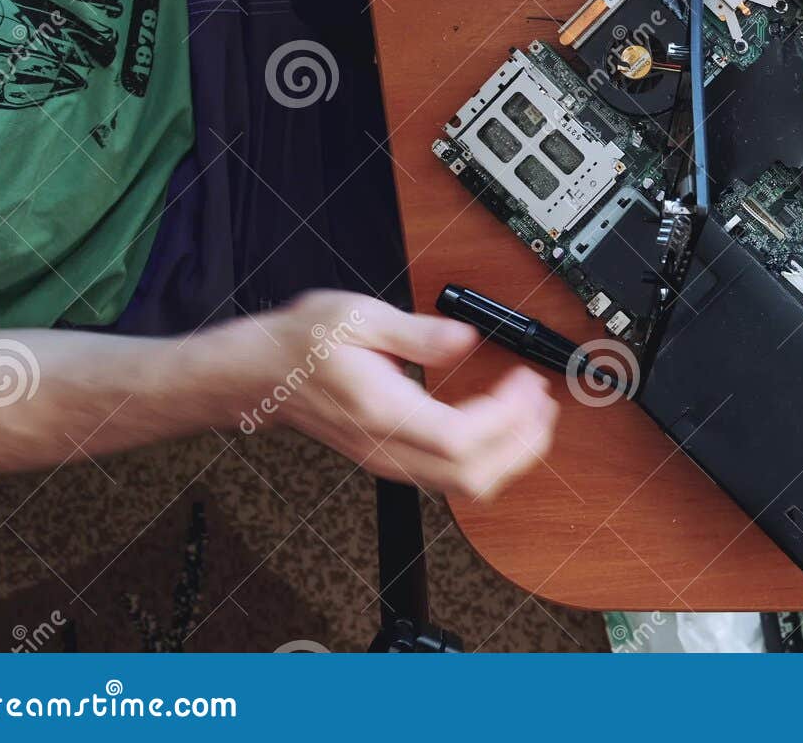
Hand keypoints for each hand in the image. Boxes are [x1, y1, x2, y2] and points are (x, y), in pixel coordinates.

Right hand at [234, 291, 558, 501]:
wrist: (260, 375)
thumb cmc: (302, 345)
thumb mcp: (358, 316)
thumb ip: (418, 333)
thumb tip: (464, 339)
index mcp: (382, 412)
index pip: (460, 438)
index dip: (506, 418)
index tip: (526, 382)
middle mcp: (388, 448)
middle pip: (473, 476)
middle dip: (522, 442)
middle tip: (542, 399)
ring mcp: (391, 461)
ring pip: (466, 485)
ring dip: (511, 455)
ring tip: (533, 414)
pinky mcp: (393, 460)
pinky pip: (452, 477)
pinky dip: (489, 458)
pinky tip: (502, 427)